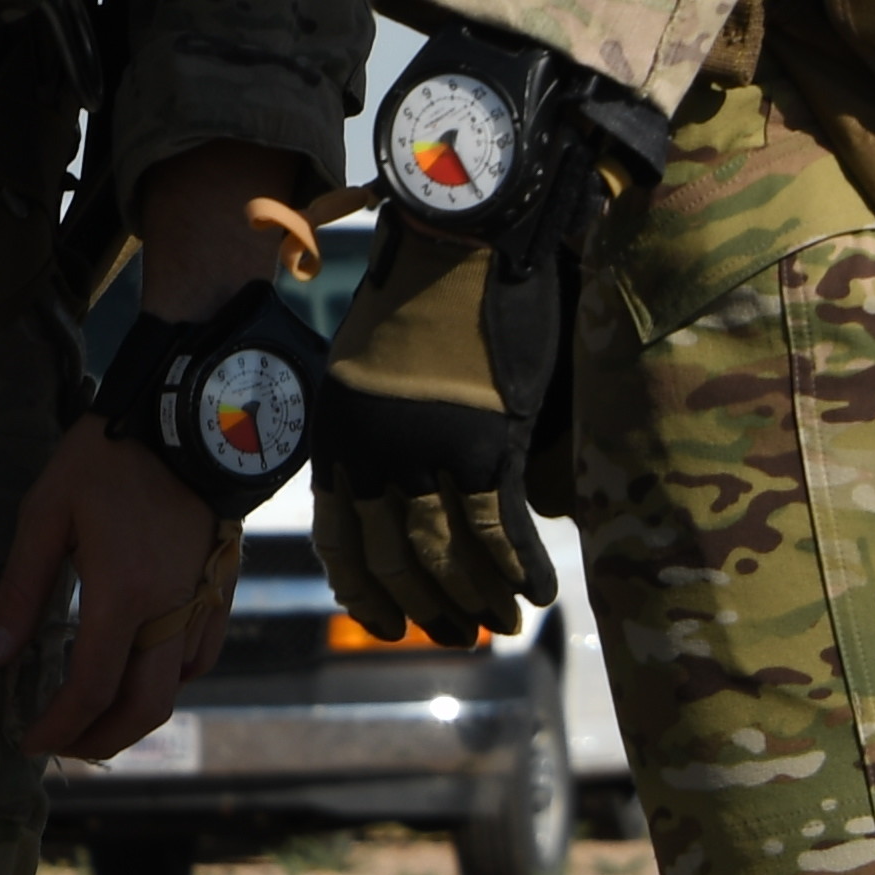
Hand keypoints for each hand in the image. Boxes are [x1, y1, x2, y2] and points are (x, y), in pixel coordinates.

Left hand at [0, 418, 238, 763]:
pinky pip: (200, 659)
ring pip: (175, 690)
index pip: (90, 688)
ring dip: (133, 716)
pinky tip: (139, 675)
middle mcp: (171, 613)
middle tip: (64, 745)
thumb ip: (22, 589)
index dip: (59, 726)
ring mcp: (203, 605)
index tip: (30, 740)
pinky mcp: (221, 592)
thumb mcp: (47, 512)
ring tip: (93, 717)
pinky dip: (168, 683)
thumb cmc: (109, 460)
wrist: (192, 421)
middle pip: (143, 709)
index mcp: (123, 595)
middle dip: (101, 741)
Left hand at [311, 232, 566, 648]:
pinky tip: (536, 589)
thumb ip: (374, 430)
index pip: (339, 542)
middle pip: (393, 561)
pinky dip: (519, 567)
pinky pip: (500, 527)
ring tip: (502, 621)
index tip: (390, 624)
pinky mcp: (484, 439)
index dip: (365, 592)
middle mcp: (372, 451)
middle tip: (458, 635)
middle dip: (426, 609)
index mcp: (338, 434)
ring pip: (448, 554)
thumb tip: (393, 485)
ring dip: (477, 597)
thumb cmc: (420, 295)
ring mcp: (427, 449)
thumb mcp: (370, 369)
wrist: (457, 239)